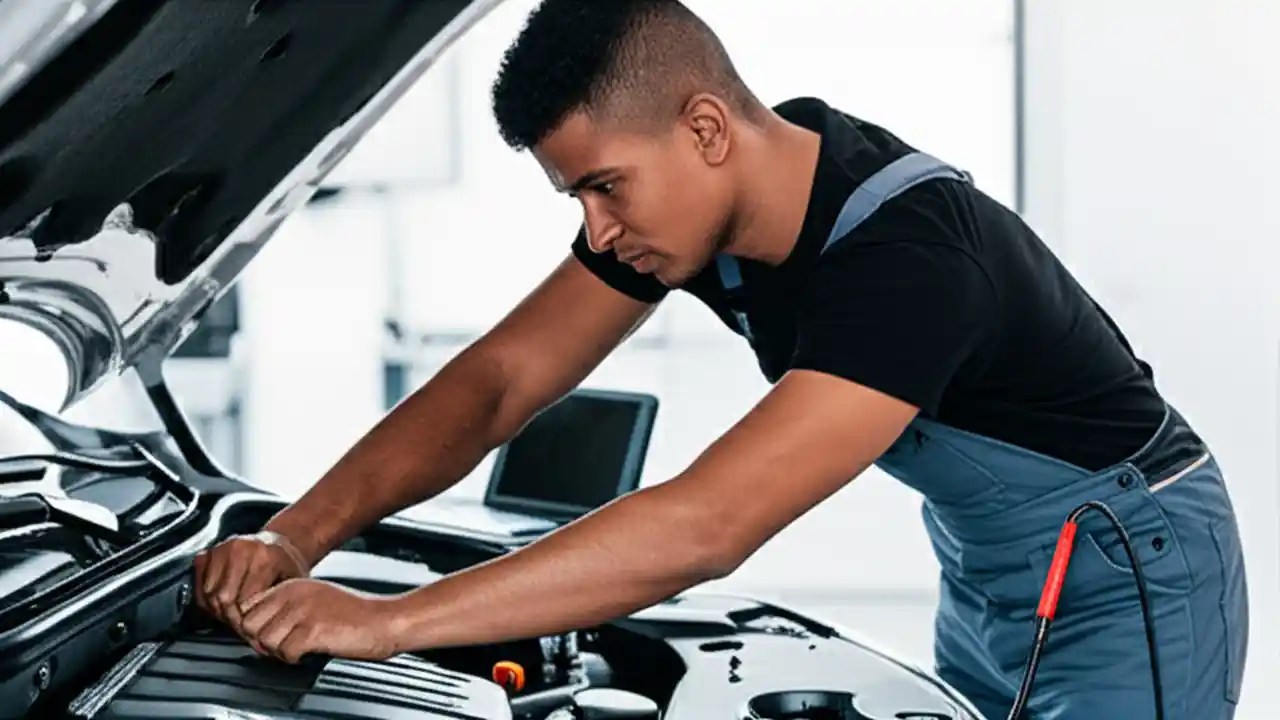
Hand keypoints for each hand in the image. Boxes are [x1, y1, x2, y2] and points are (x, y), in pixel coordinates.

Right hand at [193, 530, 309, 633]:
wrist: (282, 542)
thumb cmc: (288, 566)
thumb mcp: (292, 584)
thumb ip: (276, 605)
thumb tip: (260, 640)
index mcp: (264, 558)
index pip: (243, 601)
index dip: (244, 620)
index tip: (249, 629)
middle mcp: (241, 550)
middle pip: (222, 597)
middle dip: (229, 616)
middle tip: (238, 624)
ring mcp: (222, 549)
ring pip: (208, 592)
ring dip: (216, 608)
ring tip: (231, 613)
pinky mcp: (210, 552)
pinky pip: (198, 584)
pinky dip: (206, 597)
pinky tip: (220, 601)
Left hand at [239, 578, 402, 662]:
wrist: (384, 620)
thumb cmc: (352, 614)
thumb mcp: (313, 598)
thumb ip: (284, 606)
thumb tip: (254, 628)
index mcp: (291, 585)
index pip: (248, 608)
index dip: (256, 627)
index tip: (275, 634)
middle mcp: (293, 594)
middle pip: (250, 626)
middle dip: (263, 641)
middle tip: (284, 645)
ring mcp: (303, 611)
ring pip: (265, 641)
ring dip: (279, 652)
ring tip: (298, 649)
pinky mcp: (314, 630)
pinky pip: (286, 653)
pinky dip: (295, 659)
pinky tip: (310, 652)